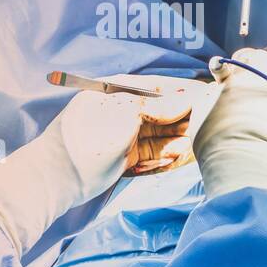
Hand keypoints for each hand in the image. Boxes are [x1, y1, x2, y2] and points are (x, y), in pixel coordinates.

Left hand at [56, 77, 195, 186]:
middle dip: (184, 121)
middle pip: (165, 111)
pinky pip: (154, 150)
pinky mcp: (127, 153)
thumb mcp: (124, 116)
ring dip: (177, 141)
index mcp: (118, 90)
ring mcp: (125, 132)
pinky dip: (166, 155)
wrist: (55, 180)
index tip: (211, 96)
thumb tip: (186, 99)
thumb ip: (158, 106)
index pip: (160, 87)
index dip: (186, 92)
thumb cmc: (86, 142)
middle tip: (203, 129)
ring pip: (163, 133)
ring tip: (186, 149)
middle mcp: (123, 108)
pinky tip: (176, 157)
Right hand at [194, 49, 266, 200]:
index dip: (237, 75)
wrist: (254, 172)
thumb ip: (213, 92)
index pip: (246, 58)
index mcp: (255, 63)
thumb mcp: (203, 108)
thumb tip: (218, 90)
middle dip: (264, 89)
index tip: (232, 89)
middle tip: (251, 114)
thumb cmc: (221, 139)